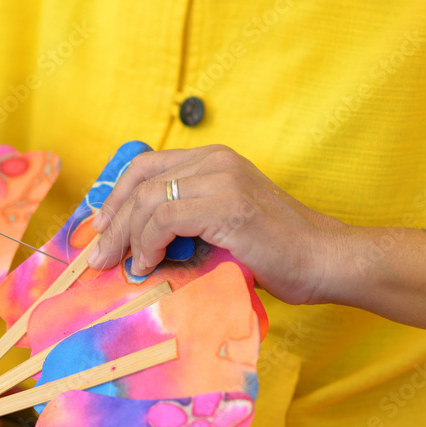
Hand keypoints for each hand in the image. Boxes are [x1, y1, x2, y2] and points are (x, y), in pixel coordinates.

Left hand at [87, 145, 348, 304]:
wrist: (326, 261)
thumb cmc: (275, 253)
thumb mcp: (220, 227)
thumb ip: (184, 222)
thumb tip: (131, 246)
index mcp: (213, 160)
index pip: (145, 167)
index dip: (115, 197)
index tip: (100, 229)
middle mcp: (216, 160)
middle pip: (139, 181)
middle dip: (112, 221)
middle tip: (98, 256)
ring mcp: (223, 180)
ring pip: (147, 200)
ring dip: (126, 237)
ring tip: (124, 266)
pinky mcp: (228, 206)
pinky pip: (164, 217)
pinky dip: (148, 243)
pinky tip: (149, 264)